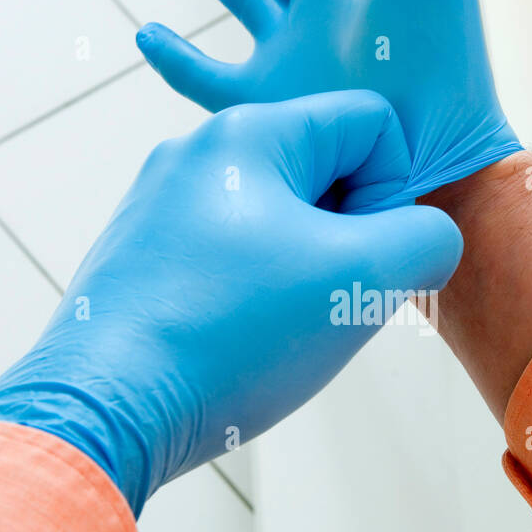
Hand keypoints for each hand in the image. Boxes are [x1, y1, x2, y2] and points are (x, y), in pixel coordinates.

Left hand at [0, 92, 461, 514]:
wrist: (104, 408)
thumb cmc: (230, 336)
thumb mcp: (361, 281)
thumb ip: (426, 241)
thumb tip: (427, 239)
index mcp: (248, 133)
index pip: (371, 123)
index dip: (396, 190)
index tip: (369, 256)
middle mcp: (197, 155)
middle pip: (324, 170)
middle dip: (350, 236)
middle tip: (332, 302)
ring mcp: (161, 206)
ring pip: (279, 220)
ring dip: (307, 272)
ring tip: (282, 331)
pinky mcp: (142, 257)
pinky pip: (232, 258)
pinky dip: (255, 295)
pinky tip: (240, 344)